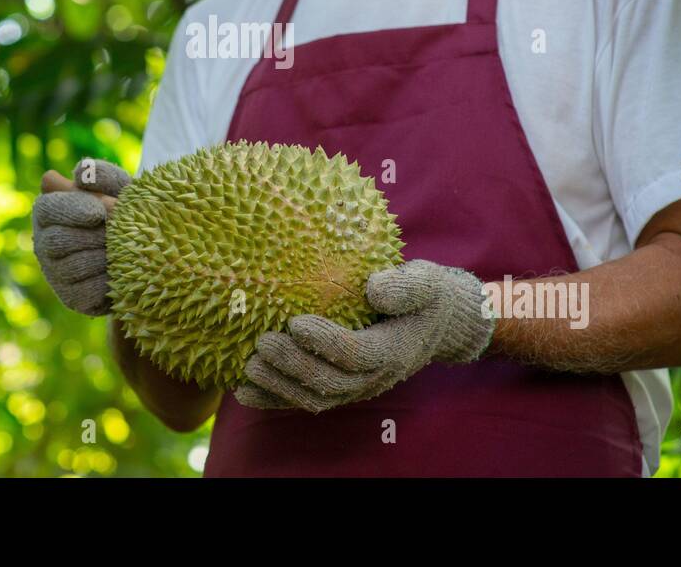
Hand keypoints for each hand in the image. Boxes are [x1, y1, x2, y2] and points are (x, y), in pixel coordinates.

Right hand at [30, 157, 130, 316]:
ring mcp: (56, 273)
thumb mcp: (122, 188)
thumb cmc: (131, 212)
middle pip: (55, 241)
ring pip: (71, 267)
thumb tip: (79, 175)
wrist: (151, 253)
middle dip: (92, 237)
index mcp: (51, 210)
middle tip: (116, 234)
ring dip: (103, 258)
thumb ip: (102, 174)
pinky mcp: (72, 298)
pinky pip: (85, 292)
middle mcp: (45, 242)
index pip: (46, 209)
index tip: (98, 214)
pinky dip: (107, 282)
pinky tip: (122, 272)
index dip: (70, 211)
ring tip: (122, 250)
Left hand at [234, 259, 494, 411]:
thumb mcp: (426, 281)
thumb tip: (373, 287)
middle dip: (293, 366)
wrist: (438, 324)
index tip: (295, 321)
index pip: (355, 353)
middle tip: (263, 342)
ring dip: (279, 387)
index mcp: (393, 350)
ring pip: (315, 399)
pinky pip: (307, 400)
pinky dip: (274, 400)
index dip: (324, 342)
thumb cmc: (426, 295)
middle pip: (330, 382)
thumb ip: (404, 286)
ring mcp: (358, 388)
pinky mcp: (342, 389)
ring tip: (249, 366)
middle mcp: (375, 377)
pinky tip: (243, 392)